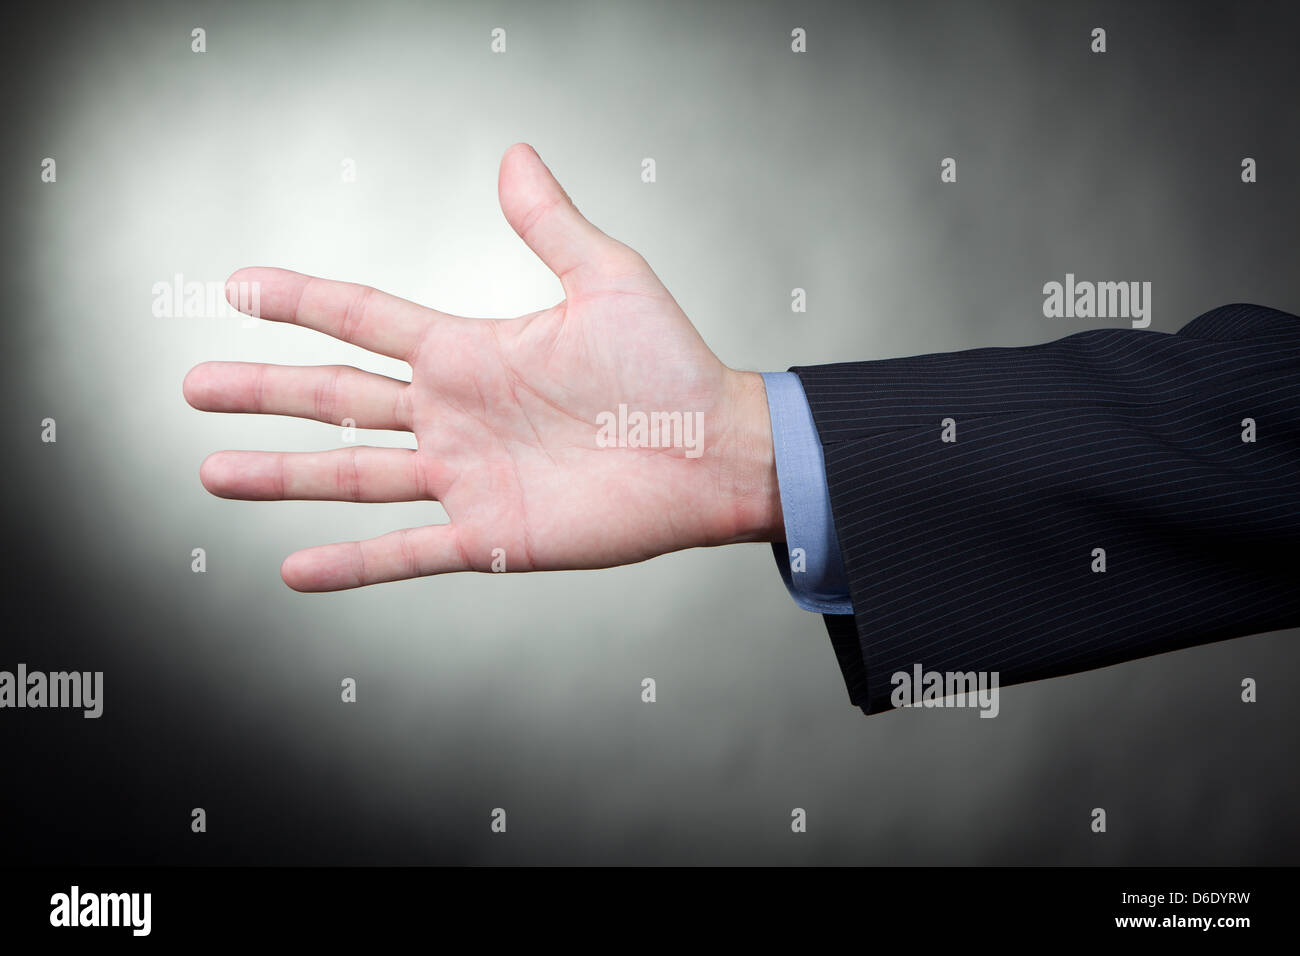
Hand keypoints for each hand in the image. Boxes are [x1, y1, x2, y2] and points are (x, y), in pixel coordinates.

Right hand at [185, 143, 781, 590]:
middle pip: (337, 400)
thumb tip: (515, 155)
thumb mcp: (606, 279)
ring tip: (215, 471)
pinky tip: (296, 568)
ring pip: (353, 475)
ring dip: (283, 476)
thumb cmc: (669, 367)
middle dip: (265, 392)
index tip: (238, 289)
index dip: (300, 303)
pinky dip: (353, 563)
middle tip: (196, 386)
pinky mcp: (491, 534)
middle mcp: (455, 414)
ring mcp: (466, 476)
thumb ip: (551, 223)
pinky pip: (407, 551)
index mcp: (470, 352)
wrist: (712, 452)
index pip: (364, 321)